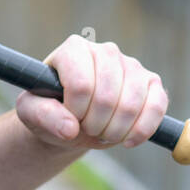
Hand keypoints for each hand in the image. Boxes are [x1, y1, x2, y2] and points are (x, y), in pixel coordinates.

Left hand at [15, 34, 168, 150]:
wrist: (71, 120)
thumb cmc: (49, 110)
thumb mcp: (32, 113)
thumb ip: (43, 116)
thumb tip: (70, 128)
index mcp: (74, 49)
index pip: (81, 83)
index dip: (75, 111)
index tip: (69, 118)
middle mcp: (105, 51)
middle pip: (107, 96)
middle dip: (94, 124)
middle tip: (84, 128)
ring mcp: (132, 65)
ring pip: (132, 104)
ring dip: (115, 130)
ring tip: (101, 132)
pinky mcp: (152, 83)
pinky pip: (157, 107)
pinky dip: (142, 130)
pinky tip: (126, 140)